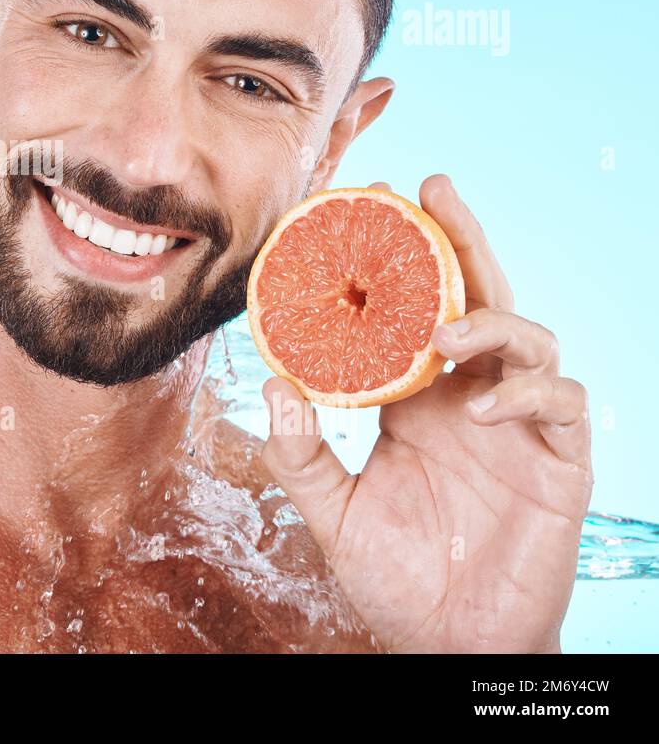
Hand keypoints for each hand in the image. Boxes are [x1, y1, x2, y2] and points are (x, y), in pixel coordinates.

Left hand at [260, 174, 592, 653]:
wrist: (447, 642)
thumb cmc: (393, 575)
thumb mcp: (331, 511)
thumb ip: (301, 453)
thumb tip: (271, 383)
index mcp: (416, 397)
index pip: (413, 309)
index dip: (399, 260)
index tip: (366, 206)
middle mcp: (468, 395)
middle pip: (477, 295)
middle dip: (458, 237)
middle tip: (430, 188)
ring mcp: (517, 424)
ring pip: (529, 337)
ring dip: (489, 320)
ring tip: (444, 331)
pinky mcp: (559, 462)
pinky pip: (559, 404)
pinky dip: (525, 392)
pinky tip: (480, 407)